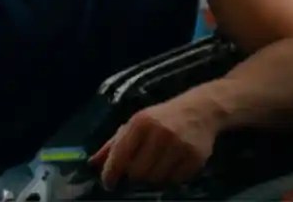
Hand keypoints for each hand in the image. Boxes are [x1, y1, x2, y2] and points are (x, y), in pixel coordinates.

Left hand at [90, 94, 220, 190]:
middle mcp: (159, 132)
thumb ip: (114, 144)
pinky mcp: (195, 157)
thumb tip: (92, 163)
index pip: (120, 155)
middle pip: (137, 172)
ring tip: (157, 164)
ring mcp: (179, 145)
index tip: (108, 183)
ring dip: (153, 177)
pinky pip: (175, 181)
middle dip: (134, 175)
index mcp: (140, 122)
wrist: (200, 110)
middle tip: (139, 168)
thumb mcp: (135, 124)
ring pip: (156, 179)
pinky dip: (171, 178)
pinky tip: (173, 164)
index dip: (111, 173)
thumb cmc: (161, 118)